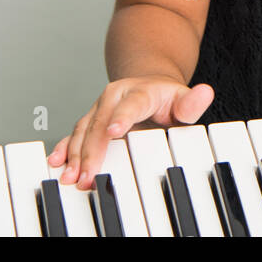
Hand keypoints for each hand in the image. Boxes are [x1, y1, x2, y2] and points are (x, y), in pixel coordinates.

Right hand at [46, 77, 214, 189]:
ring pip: (84, 130)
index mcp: (140, 91)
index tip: (114, 132)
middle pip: (101, 123)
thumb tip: (205, 93)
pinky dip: (65, 148)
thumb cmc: (167, 99)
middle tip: (87, 175)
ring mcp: (100, 107)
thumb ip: (192, 103)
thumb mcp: (183, 100)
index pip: (131, 104)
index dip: (122, 118)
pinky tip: (56, 161)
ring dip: (75, 154)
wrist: (149, 84)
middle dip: (92, 150)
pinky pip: (74, 133)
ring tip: (70, 176)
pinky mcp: (90, 119)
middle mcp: (115, 96)